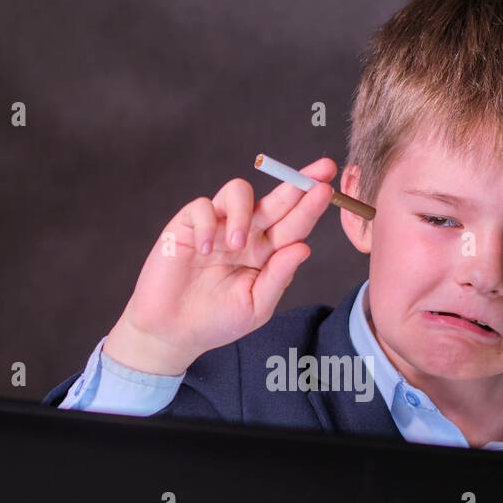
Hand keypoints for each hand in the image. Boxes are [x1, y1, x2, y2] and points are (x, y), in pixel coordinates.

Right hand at [103, 157, 337, 373]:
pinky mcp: (188, 224)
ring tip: (236, 245)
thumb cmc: (216, 320)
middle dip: (297, 182)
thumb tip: (304, 247)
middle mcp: (247, 233)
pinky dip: (207, 225)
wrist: (173, 331)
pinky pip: (202, 207)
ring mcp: (218, 226)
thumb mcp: (256, 307)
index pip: (294, 224)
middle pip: (276, 199)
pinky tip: (204, 250)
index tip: (329, 188)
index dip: (311, 205)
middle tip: (322, 170)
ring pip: (239, 191)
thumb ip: (279, 277)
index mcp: (267, 253)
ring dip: (243, 213)